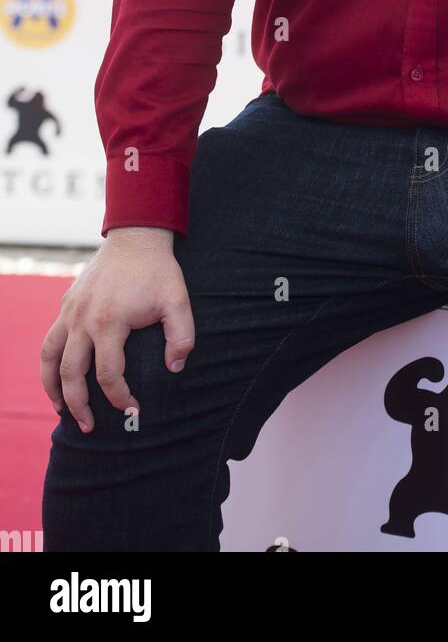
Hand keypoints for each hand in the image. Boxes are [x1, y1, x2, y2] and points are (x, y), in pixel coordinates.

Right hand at [39, 227, 193, 432]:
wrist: (136, 236)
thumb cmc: (158, 270)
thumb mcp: (178, 301)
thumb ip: (181, 336)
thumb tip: (174, 368)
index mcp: (110, 321)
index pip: (108, 373)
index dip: (119, 397)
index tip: (132, 408)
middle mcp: (83, 319)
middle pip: (71, 373)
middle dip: (78, 405)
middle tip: (88, 426)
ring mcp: (70, 311)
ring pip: (49, 357)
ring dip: (51, 387)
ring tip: (61, 409)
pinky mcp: (66, 303)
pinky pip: (50, 339)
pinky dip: (50, 361)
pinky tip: (58, 374)